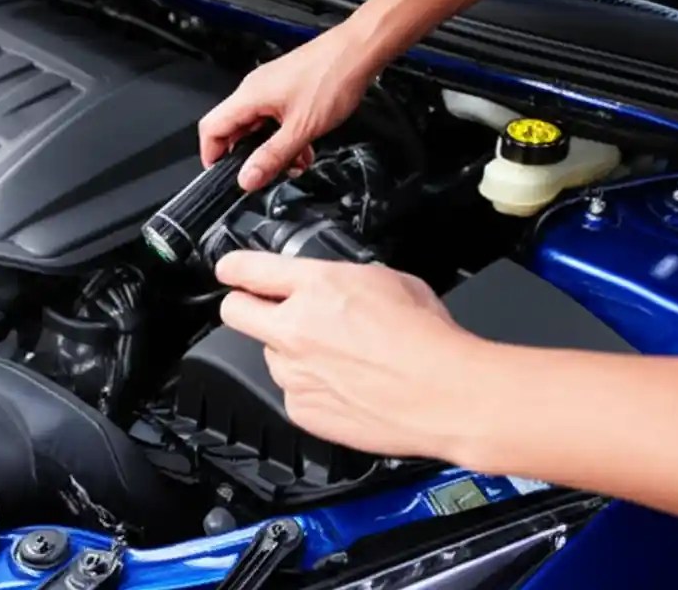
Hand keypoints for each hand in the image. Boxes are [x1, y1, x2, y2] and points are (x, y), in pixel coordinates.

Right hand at [198, 25, 374, 190]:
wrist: (359, 51)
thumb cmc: (333, 76)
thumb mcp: (302, 128)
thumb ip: (272, 157)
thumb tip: (247, 178)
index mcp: (249, 96)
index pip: (210, 129)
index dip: (211, 156)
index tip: (223, 175)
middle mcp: (255, 89)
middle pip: (234, 130)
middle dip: (250, 156)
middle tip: (268, 173)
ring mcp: (270, 87)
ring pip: (257, 126)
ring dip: (272, 148)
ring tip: (294, 161)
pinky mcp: (286, 87)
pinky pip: (274, 117)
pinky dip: (284, 136)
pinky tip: (303, 146)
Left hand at [216, 251, 496, 461]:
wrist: (447, 395)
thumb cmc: (430, 340)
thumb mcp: (391, 281)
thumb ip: (346, 280)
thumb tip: (333, 286)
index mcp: (317, 286)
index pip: (248, 269)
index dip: (234, 268)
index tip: (230, 271)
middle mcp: (295, 327)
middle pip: (234, 312)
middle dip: (244, 307)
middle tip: (264, 311)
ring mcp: (294, 372)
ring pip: (270, 356)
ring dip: (290, 354)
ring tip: (336, 360)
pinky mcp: (301, 409)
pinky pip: (292, 393)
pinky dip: (311, 390)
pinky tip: (345, 388)